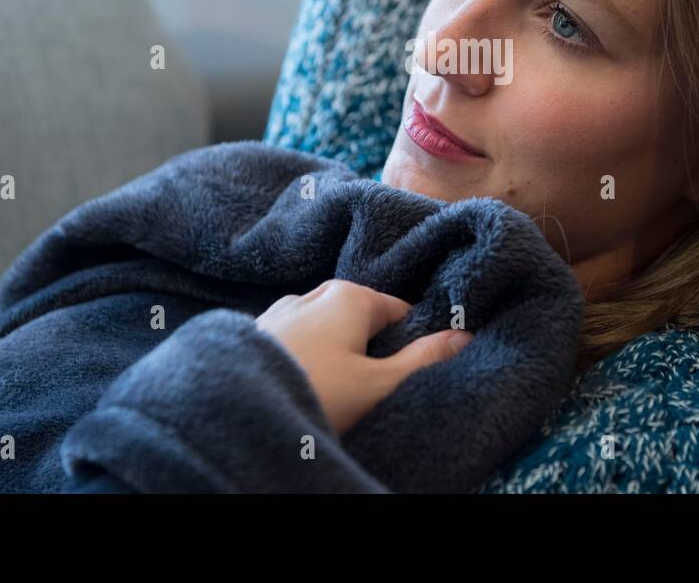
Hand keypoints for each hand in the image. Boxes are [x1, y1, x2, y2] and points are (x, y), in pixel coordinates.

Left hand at [254, 278, 473, 435]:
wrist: (233, 406)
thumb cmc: (315, 391)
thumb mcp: (378, 384)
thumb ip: (424, 360)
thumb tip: (465, 335)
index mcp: (350, 295)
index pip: (399, 310)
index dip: (413, 339)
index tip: (414, 368)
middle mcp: (312, 293)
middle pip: (360, 316)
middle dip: (371, 345)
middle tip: (375, 384)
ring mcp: (279, 311)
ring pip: (324, 327)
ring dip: (334, 352)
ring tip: (338, 389)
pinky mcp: (253, 333)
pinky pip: (294, 339)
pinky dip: (305, 356)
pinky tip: (306, 382)